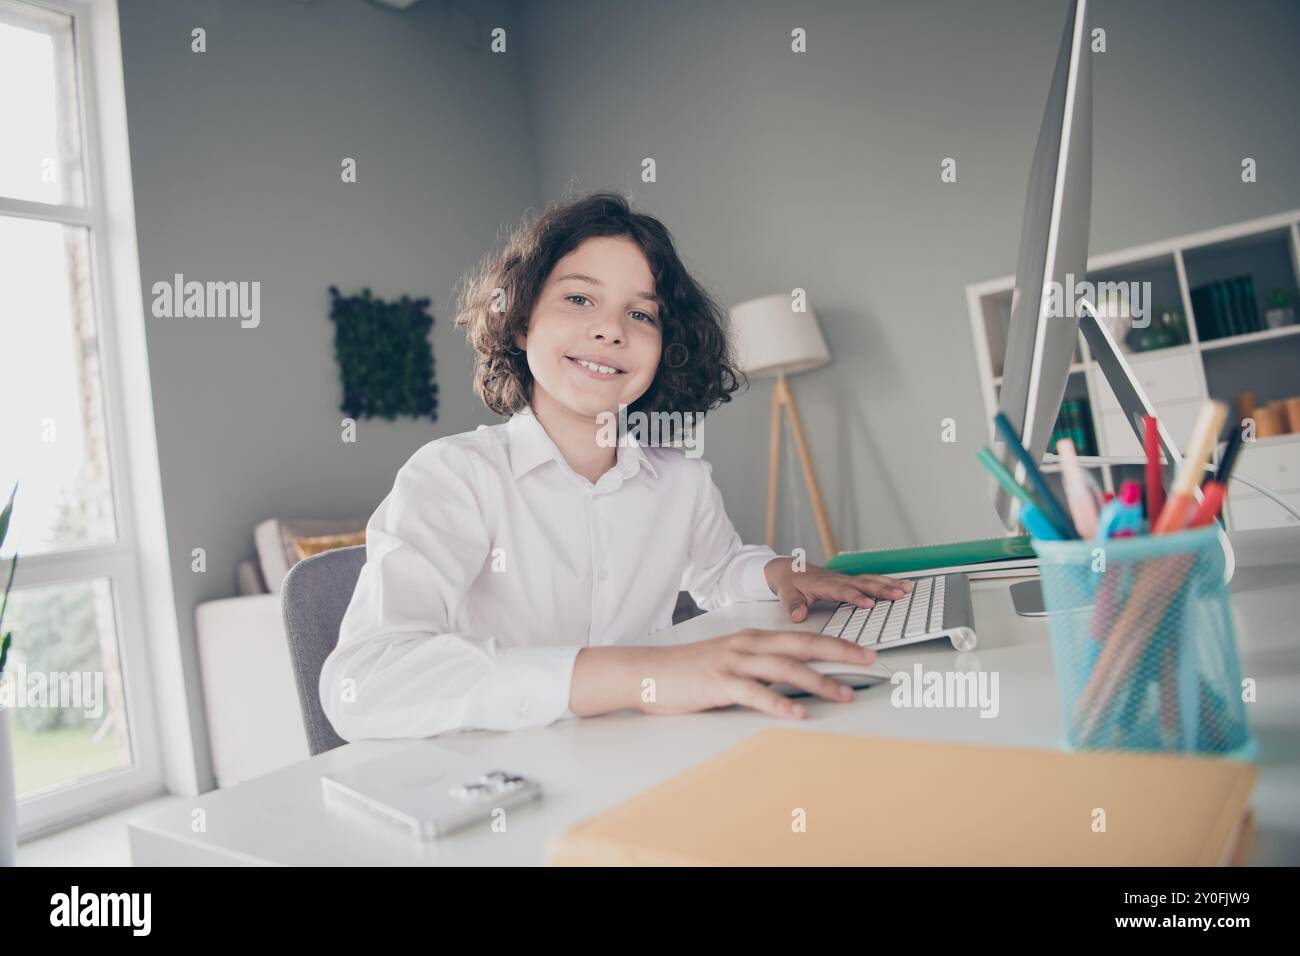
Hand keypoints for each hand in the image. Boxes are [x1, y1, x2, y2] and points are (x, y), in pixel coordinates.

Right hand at [627, 629, 876, 718]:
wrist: (646, 670)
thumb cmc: (687, 671)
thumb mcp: (729, 662)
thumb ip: (759, 668)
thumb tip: (794, 682)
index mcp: (753, 638)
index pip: (803, 638)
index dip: (836, 643)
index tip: (864, 651)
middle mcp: (748, 645)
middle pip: (803, 645)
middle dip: (840, 652)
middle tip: (870, 661)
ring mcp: (734, 662)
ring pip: (786, 668)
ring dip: (819, 681)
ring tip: (844, 695)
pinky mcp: (719, 682)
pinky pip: (756, 693)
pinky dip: (780, 702)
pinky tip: (799, 713)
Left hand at [764, 557, 912, 623]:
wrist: (788, 569)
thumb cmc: (789, 583)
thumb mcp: (786, 595)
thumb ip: (793, 605)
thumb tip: (798, 616)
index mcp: (823, 583)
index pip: (842, 590)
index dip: (856, 597)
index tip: (869, 604)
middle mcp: (837, 579)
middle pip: (863, 583)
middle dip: (882, 589)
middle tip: (899, 594)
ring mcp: (846, 579)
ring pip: (870, 580)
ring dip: (889, 584)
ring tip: (907, 588)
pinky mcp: (850, 581)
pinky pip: (871, 580)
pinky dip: (887, 582)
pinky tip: (902, 585)